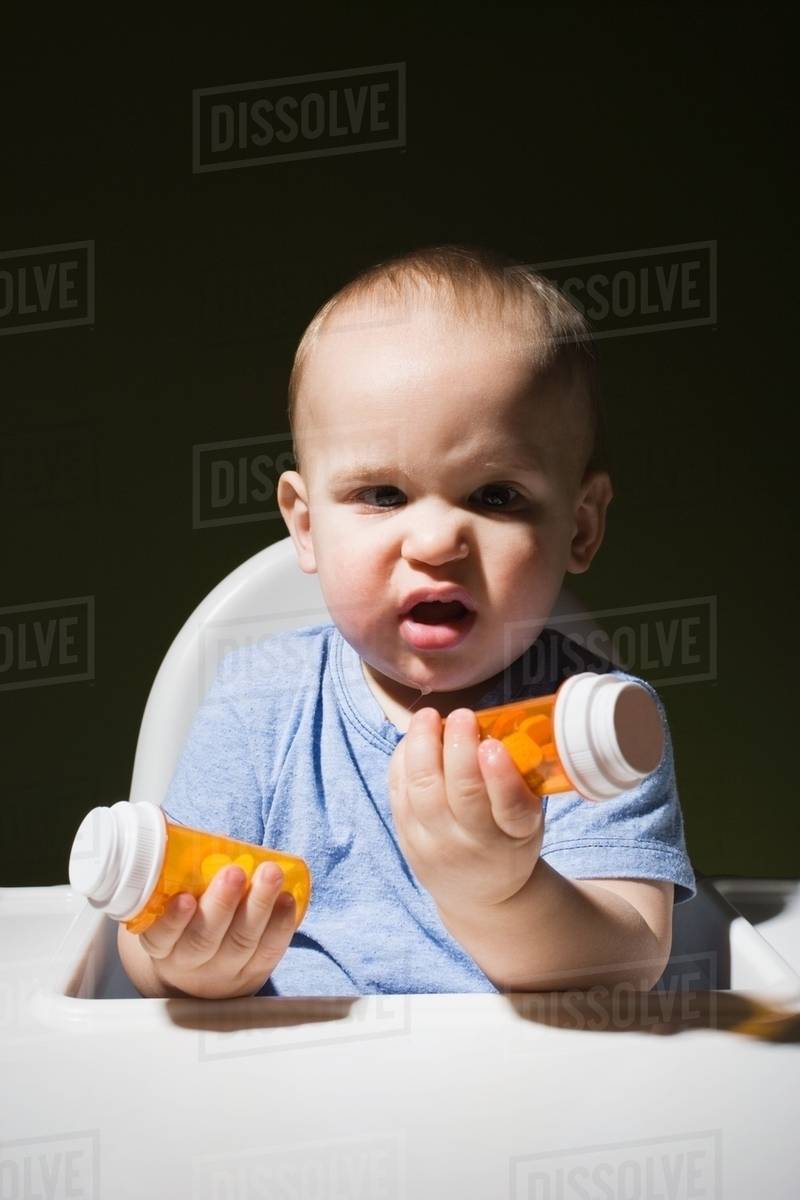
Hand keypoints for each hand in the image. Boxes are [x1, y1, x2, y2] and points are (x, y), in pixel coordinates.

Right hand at [136, 862, 296, 999]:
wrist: (201, 972)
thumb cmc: (187, 921)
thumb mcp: (170, 905)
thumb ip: (183, 876)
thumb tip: (206, 837)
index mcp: (162, 945)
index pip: (162, 936)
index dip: (173, 920)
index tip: (184, 898)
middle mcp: (189, 962)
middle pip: (204, 938)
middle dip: (221, 903)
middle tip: (233, 872)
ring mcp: (223, 971)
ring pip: (241, 942)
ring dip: (258, 905)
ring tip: (270, 874)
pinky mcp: (253, 973)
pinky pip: (269, 951)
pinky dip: (280, 925)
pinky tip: (287, 899)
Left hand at [388, 707, 543, 917]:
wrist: (480, 893)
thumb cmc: (508, 841)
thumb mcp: (528, 820)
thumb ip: (519, 782)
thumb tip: (499, 726)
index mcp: (515, 836)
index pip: (510, 808)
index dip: (500, 776)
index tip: (492, 745)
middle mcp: (473, 845)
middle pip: (460, 793)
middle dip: (457, 748)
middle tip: (462, 716)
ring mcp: (434, 844)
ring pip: (421, 790)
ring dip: (422, 746)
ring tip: (428, 716)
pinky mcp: (406, 839)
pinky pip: (398, 792)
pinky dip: (402, 759)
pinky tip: (412, 738)